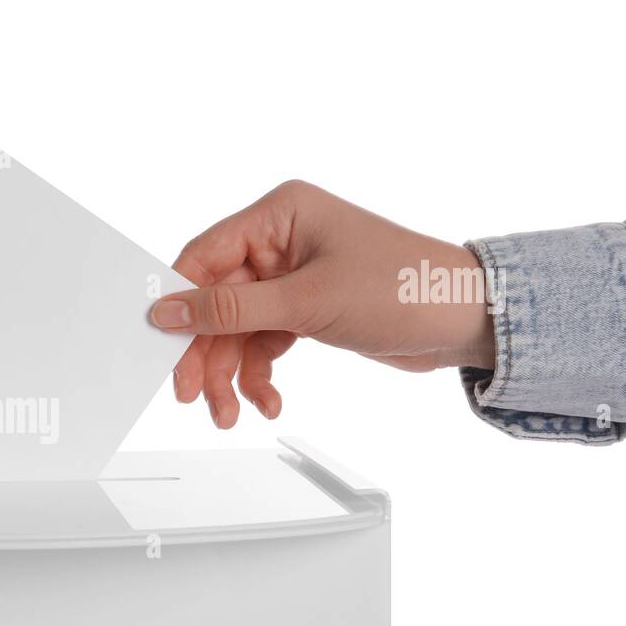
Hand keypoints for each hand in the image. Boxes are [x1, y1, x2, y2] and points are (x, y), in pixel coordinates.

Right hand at [151, 180, 495, 426]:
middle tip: (192, 393)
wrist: (464, 320)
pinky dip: (259, 375)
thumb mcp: (307, 300)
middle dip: (206, 353)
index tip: (161, 341)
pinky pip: (261, 344)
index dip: (181, 301)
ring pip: (236, 330)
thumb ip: (231, 308)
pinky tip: (267, 400)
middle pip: (217, 301)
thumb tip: (170, 311)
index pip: (205, 256)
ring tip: (232, 411)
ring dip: (230, 374)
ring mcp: (291, 277)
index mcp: (280, 214)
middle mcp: (281, 241)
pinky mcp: (304, 310)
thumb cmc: (404, 287)